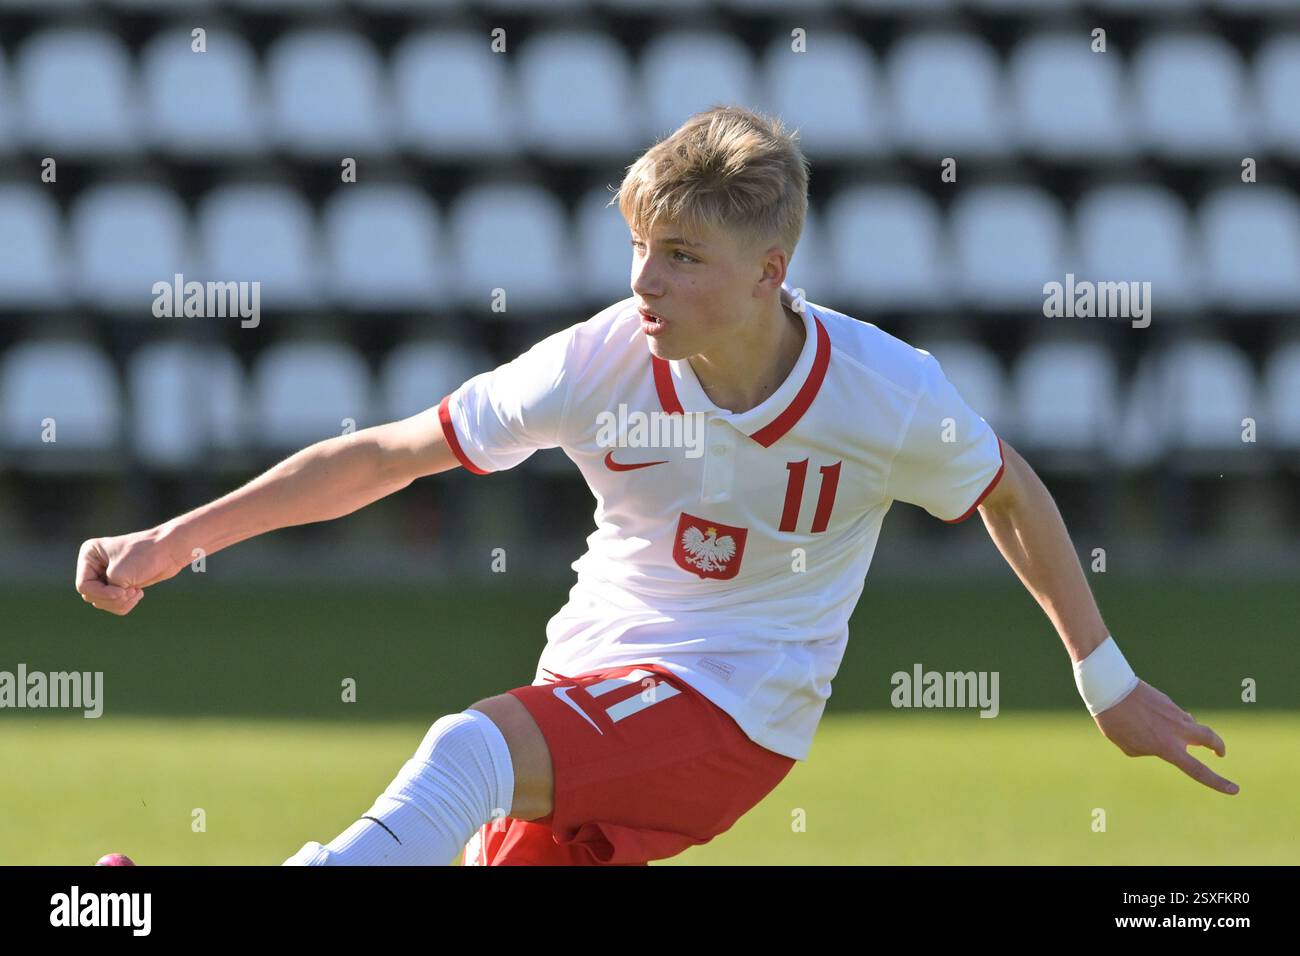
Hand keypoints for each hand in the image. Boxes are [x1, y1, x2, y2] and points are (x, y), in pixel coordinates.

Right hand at [75, 528, 183, 616]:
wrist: (171, 551)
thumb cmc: (145, 556)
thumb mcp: (119, 575)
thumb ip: (106, 592)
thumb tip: (103, 602)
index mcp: (89, 554)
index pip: (83, 586)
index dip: (102, 594)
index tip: (122, 591)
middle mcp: (94, 564)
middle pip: (91, 596)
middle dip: (112, 599)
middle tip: (131, 592)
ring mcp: (106, 574)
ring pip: (103, 602)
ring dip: (120, 603)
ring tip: (136, 592)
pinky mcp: (119, 584)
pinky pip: (115, 604)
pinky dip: (126, 603)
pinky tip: (138, 593)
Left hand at [1093, 680, 1238, 794]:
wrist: (1110, 689)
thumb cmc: (1115, 722)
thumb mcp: (1129, 746)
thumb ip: (1151, 748)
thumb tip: (1164, 739)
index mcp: (1168, 747)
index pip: (1198, 770)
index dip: (1218, 782)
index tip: (1234, 789)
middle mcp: (1177, 730)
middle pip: (1210, 738)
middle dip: (1218, 746)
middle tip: (1219, 752)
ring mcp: (1174, 712)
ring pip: (1190, 724)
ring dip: (1185, 731)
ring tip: (1157, 729)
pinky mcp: (1167, 700)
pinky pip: (1174, 714)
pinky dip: (1167, 719)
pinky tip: (1148, 715)